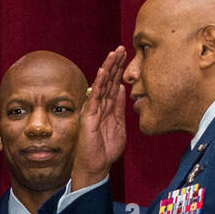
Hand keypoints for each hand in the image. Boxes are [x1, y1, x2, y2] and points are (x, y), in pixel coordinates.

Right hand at [71, 46, 127, 190]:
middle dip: (114, 63)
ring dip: (108, 68)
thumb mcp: (119, 126)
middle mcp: (99, 105)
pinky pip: (94, 96)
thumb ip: (120, 108)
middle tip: (122, 47)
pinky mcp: (88, 115)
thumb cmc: (106, 150)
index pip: (113, 84)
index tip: (126, 55)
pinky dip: (99, 83)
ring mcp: (93, 109)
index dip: (119, 70)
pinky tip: (103, 71)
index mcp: (107, 107)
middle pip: (108, 80)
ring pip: (101, 84)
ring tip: (114, 53)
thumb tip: (123, 89)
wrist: (96, 166)